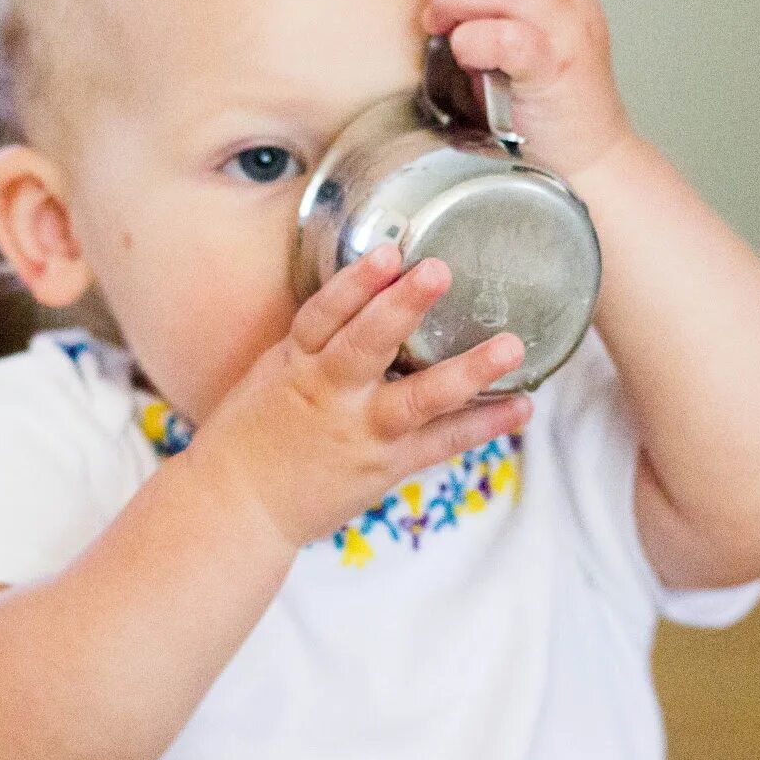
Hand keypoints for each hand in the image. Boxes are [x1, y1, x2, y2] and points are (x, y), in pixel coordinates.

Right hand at [181, 244, 532, 550]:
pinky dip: (482, 425)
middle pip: (365, 345)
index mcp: (296, 362)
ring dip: (467, 372)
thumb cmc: (257, 431)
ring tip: (511, 346)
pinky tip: (520, 406)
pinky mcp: (385, 465)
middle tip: (440, 272)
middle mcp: (329, 392)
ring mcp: (361, 431)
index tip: (388, 252)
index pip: (323, 314)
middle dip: (401, 308)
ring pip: (416, 400)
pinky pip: (440, 443)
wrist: (238, 507)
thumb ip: (321, 338)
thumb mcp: (274, 372)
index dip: (355, 282)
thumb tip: (372, 289)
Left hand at [422, 0, 636, 181]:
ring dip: (460, 2)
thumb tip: (440, 2)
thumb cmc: (549, 109)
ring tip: (443, 29)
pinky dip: (475, 40)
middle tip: (433, 14)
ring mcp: (570, 32)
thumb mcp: (524, 46)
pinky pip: (509, 37)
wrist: (590, 157)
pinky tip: (466, 55)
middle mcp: (574, 4)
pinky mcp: (557, 65)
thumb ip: (495, 16)